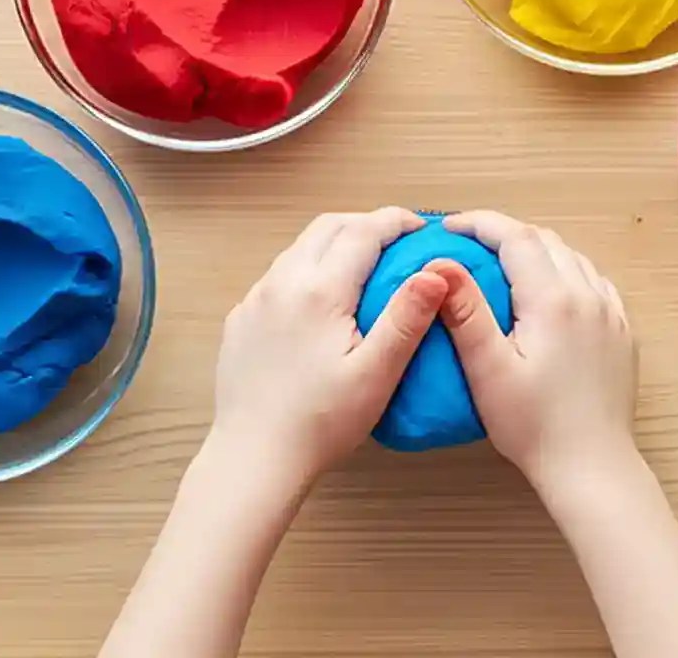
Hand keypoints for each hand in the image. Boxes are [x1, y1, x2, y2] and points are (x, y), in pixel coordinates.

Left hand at [213, 207, 448, 480]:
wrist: (255, 457)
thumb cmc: (321, 422)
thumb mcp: (376, 373)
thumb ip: (407, 318)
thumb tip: (437, 272)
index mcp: (319, 291)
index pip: (363, 232)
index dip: (396, 221)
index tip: (422, 226)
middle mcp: (281, 283)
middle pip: (327, 227)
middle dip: (365, 223)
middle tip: (397, 240)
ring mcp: (255, 300)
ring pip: (298, 249)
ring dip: (334, 244)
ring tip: (364, 267)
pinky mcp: (241, 321)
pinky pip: (277, 277)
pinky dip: (306, 271)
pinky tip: (322, 302)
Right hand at [425, 211, 636, 479]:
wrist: (591, 466)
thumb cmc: (534, 426)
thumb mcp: (488, 370)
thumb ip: (465, 313)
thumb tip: (440, 265)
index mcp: (553, 300)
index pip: (515, 237)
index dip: (480, 223)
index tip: (449, 226)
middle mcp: (588, 297)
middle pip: (545, 241)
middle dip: (505, 234)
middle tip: (469, 245)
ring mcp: (611, 314)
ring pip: (572, 258)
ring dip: (537, 251)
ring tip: (503, 266)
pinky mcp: (621, 333)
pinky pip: (594, 283)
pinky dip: (566, 273)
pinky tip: (549, 293)